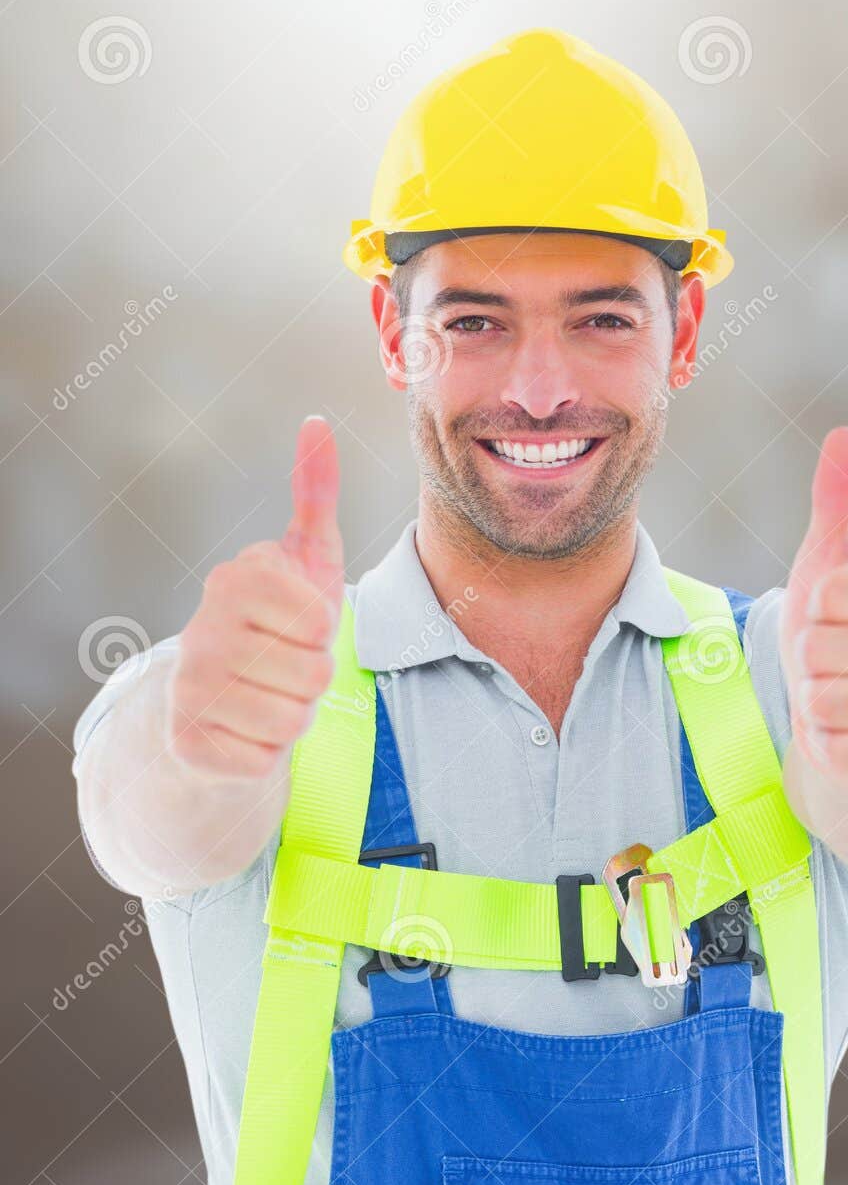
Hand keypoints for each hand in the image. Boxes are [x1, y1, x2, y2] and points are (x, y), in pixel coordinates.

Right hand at [169, 417, 343, 777]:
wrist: (218, 704)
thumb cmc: (277, 627)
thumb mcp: (306, 562)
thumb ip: (315, 496)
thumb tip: (317, 423)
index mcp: (236, 579)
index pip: (320, 620)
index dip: (323, 633)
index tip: (298, 628)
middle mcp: (201, 628)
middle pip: (313, 675)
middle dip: (312, 680)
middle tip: (283, 670)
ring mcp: (187, 686)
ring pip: (293, 721)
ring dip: (293, 718)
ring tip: (267, 699)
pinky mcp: (187, 742)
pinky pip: (265, 761)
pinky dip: (266, 755)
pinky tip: (244, 732)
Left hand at [779, 426, 847, 789]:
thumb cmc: (842, 632)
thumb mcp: (830, 566)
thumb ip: (836, 503)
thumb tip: (843, 434)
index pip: (826, 594)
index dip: (813, 610)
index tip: (834, 619)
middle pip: (817, 650)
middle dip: (809, 662)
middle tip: (834, 666)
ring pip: (819, 701)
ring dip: (813, 706)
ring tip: (839, 700)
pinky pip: (831, 749)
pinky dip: (824, 746)